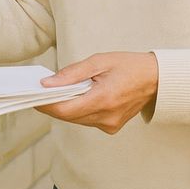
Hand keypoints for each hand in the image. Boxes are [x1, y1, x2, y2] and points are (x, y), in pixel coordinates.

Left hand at [35, 52, 158, 134]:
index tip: (33, 96)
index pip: (65, 110)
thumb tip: (48, 83)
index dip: (46, 105)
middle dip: (55, 103)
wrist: (156, 79)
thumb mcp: (99, 61)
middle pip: (69, 116)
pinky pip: (87, 120)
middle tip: (45, 88)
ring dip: (67, 106)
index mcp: (104, 99)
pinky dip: (80, 109)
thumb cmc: (129, 66)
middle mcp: (106, 117)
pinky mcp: (112, 127)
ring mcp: (110, 124)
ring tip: (63, 90)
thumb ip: (72, 73)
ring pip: (77, 119)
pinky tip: (82, 96)